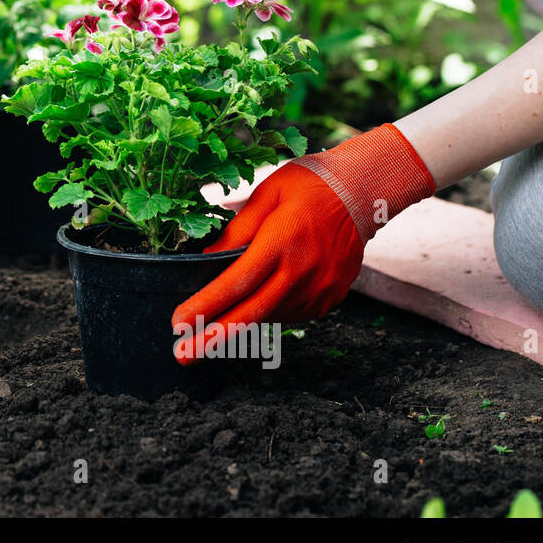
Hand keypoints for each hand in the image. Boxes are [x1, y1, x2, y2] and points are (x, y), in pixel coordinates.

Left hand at [172, 123, 433, 364]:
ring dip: (240, 323)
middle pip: (251, 314)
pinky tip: (256, 302)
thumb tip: (206, 259)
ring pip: (270, 317)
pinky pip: (290, 314)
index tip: (178, 323)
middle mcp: (302, 272)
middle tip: (183, 356)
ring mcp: (319, 289)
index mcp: (281, 242)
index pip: (236, 283)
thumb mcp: (266, 195)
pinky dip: (268, 311)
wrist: (364, 193)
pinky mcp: (330, 298)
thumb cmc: (309, 186)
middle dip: (212, 339)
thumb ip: (236, 230)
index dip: (206, 306)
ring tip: (213, 325)